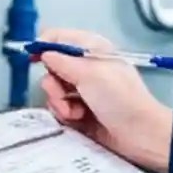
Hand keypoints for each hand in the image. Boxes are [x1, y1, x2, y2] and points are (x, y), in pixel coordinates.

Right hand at [37, 28, 172, 172]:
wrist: (140, 134)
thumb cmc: (122, 100)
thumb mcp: (90, 74)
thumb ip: (63, 61)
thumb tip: (45, 53)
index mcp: (93, 50)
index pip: (61, 38)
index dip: (44, 45)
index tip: (32, 57)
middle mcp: (87, 68)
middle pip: (52, 67)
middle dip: (53, 82)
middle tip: (65, 91)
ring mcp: (84, 90)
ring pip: (54, 90)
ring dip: (60, 102)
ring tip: (77, 110)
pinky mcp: (82, 110)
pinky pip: (60, 108)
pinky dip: (66, 114)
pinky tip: (80, 119)